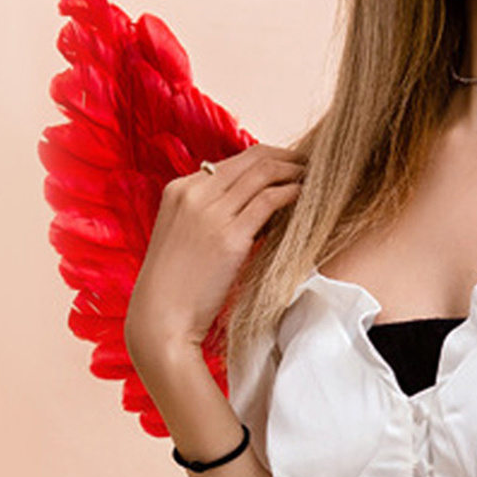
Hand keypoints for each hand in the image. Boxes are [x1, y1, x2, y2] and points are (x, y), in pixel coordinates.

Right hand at [125, 143, 304, 377]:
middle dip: (287, 157)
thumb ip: (209, 214)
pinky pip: (269, 200)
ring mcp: (210, 212)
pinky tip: (306, 197)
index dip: (267, 160)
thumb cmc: (177, 285)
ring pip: (263, 173)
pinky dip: (292, 193)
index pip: (233, 161)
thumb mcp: (184, 236)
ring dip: (295, 170)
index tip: (290, 167)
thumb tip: (253, 205)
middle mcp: (193, 193)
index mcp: (179, 190)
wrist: (161, 318)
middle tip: (311, 165)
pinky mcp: (229, 235)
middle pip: (251, 159)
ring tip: (315, 177)